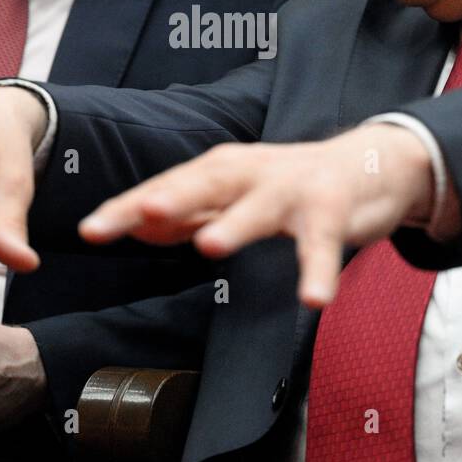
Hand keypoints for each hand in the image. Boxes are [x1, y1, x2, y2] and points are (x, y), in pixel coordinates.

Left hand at [78, 123, 439, 306]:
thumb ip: (190, 212)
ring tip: (208, 247)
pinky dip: (318, 271)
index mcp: (221, 170)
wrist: (372, 163)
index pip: (167, 188)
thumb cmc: (292, 185)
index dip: (128, 209)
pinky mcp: (332, 210)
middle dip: (169, 198)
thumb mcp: (235, 196)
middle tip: (137, 216)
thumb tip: (134, 225)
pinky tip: (313, 299)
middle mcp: (251, 173)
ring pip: (260, 207)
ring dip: (235, 223)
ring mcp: (292, 189)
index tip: (89, 232)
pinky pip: (323, 246)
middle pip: (204, 183)